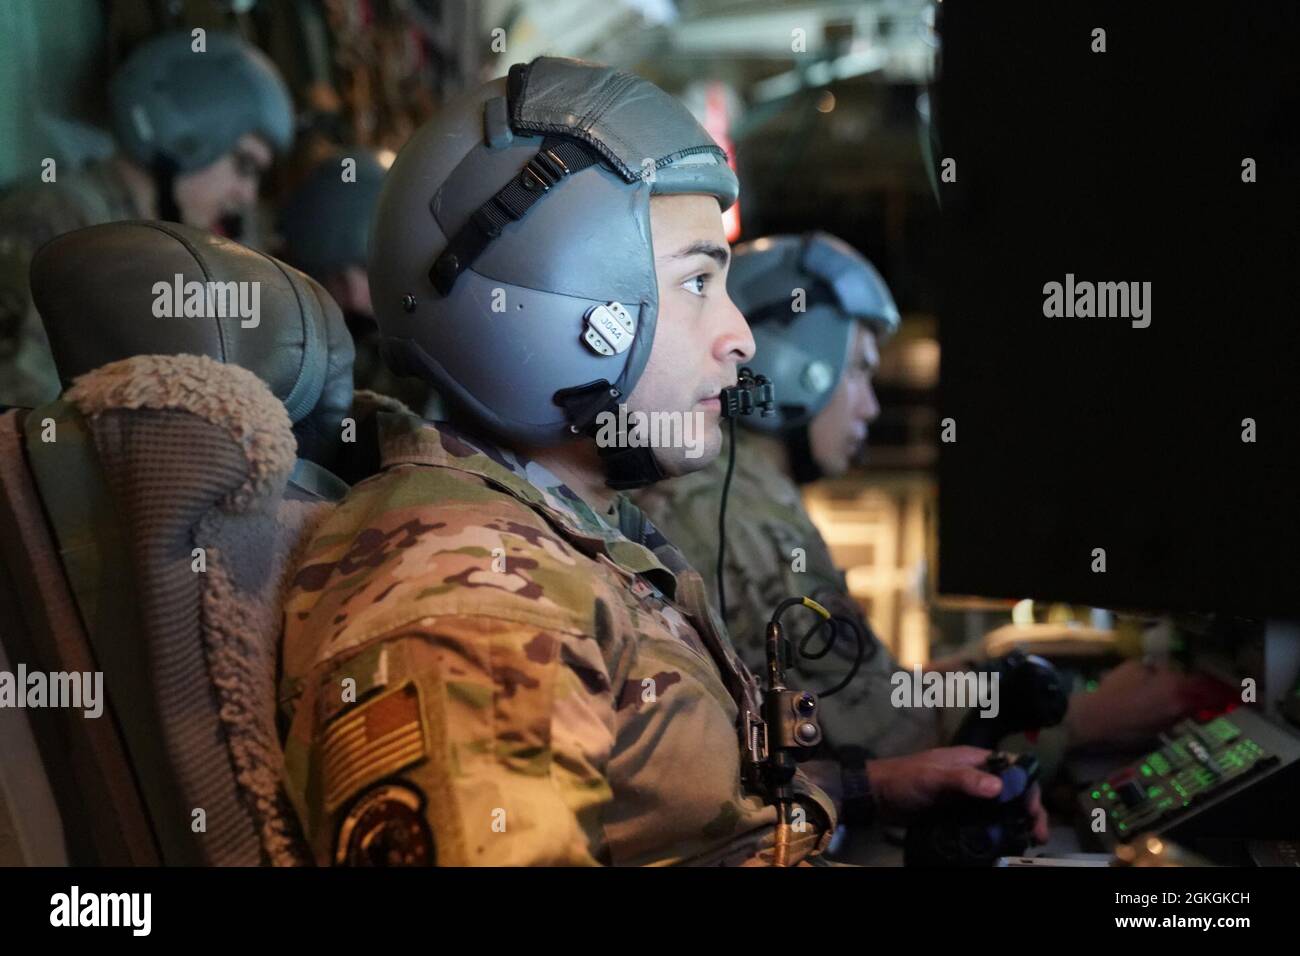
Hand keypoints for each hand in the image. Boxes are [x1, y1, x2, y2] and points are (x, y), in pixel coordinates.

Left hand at [866, 746, 1049, 842]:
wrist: (879, 797)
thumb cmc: (905, 779)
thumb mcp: (934, 777)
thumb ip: (963, 779)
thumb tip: (998, 788)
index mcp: (973, 760)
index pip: (1012, 768)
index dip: (1028, 787)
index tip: (1032, 810)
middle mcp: (975, 776)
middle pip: (1012, 791)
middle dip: (1029, 809)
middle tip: (1038, 834)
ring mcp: (968, 796)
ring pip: (1002, 808)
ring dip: (1017, 822)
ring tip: (1027, 842)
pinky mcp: (961, 813)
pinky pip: (987, 821)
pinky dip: (999, 830)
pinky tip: (1005, 844)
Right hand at [1065, 660, 1229, 748]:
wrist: (1097, 719)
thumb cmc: (1114, 690)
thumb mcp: (1132, 667)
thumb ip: (1154, 667)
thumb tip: (1162, 668)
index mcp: (1174, 687)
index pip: (1197, 678)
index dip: (1200, 673)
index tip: (1199, 669)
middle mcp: (1179, 707)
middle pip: (1198, 698)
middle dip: (1197, 690)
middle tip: (1195, 683)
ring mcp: (1171, 723)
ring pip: (1186, 710)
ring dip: (1184, 702)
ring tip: (1175, 694)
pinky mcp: (1161, 734)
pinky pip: (1173, 720)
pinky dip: (1170, 713)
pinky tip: (1158, 708)